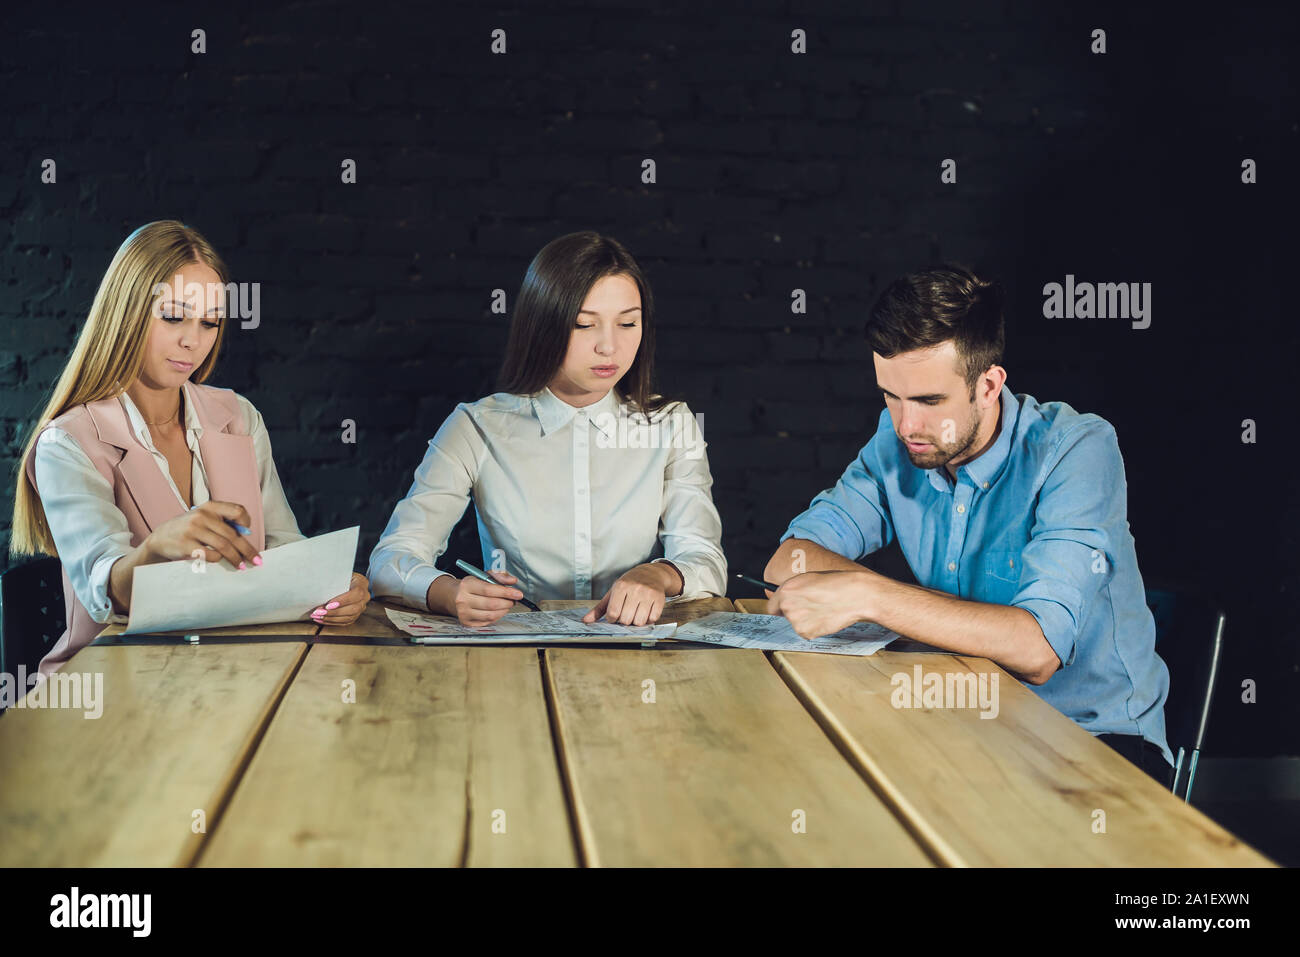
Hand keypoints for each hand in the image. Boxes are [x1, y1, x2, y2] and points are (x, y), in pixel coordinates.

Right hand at [144, 500, 259, 569]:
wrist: (159, 539)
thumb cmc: (188, 530)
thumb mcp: (203, 519)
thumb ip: (221, 523)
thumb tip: (246, 536)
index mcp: (209, 507)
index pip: (237, 510)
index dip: (246, 522)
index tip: (247, 533)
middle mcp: (202, 515)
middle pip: (233, 534)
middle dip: (247, 549)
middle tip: (256, 560)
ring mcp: (193, 529)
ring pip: (224, 546)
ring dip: (236, 558)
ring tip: (242, 566)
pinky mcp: (186, 544)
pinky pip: (210, 555)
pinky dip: (218, 560)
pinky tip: (219, 561)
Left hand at [310, 572, 369, 626]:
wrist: (347, 582)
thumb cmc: (342, 577)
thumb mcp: (340, 574)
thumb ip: (334, 580)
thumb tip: (320, 585)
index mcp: (362, 583)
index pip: (356, 593)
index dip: (343, 600)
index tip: (328, 604)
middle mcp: (364, 597)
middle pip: (353, 608)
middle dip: (334, 612)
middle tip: (319, 611)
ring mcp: (361, 608)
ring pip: (349, 617)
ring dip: (331, 618)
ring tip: (317, 616)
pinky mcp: (355, 615)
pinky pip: (345, 622)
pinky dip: (331, 621)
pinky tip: (321, 619)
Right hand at [452, 570, 524, 627]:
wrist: (453, 596)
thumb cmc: (471, 585)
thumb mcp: (483, 575)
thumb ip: (500, 576)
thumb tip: (513, 581)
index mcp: (467, 585)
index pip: (489, 590)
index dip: (506, 592)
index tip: (518, 594)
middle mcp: (463, 600)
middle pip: (491, 604)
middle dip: (507, 602)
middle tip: (514, 599)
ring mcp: (464, 613)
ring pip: (491, 615)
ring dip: (504, 610)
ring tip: (507, 604)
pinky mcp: (466, 622)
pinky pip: (488, 621)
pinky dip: (497, 616)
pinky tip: (499, 610)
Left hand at [583, 563, 676, 625]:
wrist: (651, 574)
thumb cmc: (629, 584)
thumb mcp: (613, 592)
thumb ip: (599, 608)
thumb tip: (586, 620)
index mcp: (621, 586)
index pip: (613, 613)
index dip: (612, 619)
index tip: (614, 615)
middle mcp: (635, 589)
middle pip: (626, 619)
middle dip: (624, 620)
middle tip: (626, 613)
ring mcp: (648, 594)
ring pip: (639, 621)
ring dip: (636, 621)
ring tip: (636, 613)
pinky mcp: (660, 599)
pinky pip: (652, 619)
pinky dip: (648, 620)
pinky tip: (645, 612)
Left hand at [766, 569, 874, 639]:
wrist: (854, 595)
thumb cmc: (835, 584)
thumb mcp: (809, 580)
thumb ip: (794, 591)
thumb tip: (787, 600)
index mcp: (786, 590)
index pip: (772, 606)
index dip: (780, 608)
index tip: (786, 610)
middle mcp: (787, 606)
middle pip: (784, 616)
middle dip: (795, 614)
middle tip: (813, 608)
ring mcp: (796, 621)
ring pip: (796, 625)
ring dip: (806, 622)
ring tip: (823, 611)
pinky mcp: (806, 632)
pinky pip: (807, 633)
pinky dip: (815, 629)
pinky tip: (826, 618)